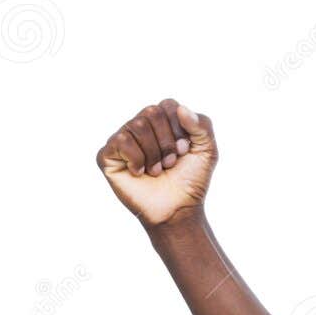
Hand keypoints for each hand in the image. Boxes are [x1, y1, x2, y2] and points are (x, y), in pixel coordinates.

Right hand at [96, 99, 216, 226]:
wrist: (178, 209)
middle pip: (151, 112)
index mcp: (162, 122)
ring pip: (136, 126)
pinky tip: (140, 173)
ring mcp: (122, 139)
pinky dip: (137, 159)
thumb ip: (203, 125)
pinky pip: (121, 141)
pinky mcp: (107, 155)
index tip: (185, 151)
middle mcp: (140, 127)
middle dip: (167, 142)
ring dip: (154, 153)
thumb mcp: (208, 151)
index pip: (168, 105)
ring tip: (157, 170)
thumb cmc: (191, 181)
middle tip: (171, 162)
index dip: (180, 129)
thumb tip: (181, 108)